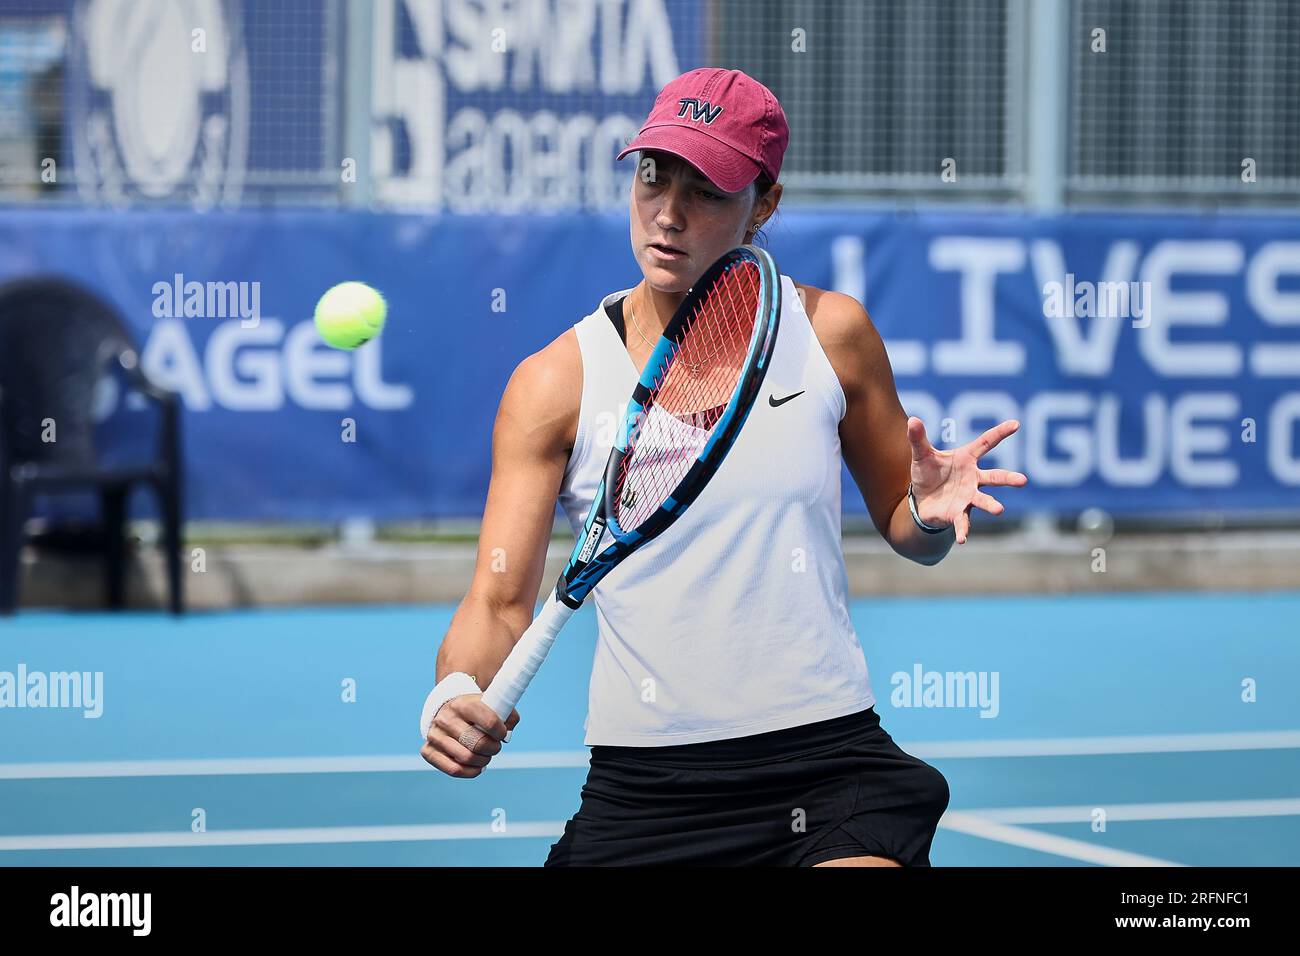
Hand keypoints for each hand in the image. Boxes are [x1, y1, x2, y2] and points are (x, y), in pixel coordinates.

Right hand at [419, 694, 520, 778]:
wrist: (450, 711)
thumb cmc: (476, 711)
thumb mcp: (492, 705)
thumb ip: (507, 715)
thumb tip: (507, 733)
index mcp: (464, 704)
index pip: (489, 722)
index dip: (501, 732)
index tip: (502, 734)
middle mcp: (446, 718)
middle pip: (478, 743)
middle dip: (492, 749)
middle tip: (495, 747)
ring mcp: (435, 735)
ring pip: (466, 758)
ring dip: (483, 761)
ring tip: (486, 756)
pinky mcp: (428, 751)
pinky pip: (453, 769)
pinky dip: (470, 772)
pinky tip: (477, 767)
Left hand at [906, 416, 1027, 544]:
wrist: (922, 499)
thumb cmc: (928, 473)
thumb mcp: (921, 455)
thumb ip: (918, 438)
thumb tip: (912, 419)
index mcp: (967, 459)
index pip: (986, 443)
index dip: (1000, 433)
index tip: (1015, 424)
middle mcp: (973, 478)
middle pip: (995, 477)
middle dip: (1008, 478)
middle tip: (1022, 480)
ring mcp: (968, 497)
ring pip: (984, 500)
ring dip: (991, 505)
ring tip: (999, 509)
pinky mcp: (958, 513)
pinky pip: (963, 523)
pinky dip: (963, 531)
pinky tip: (962, 540)